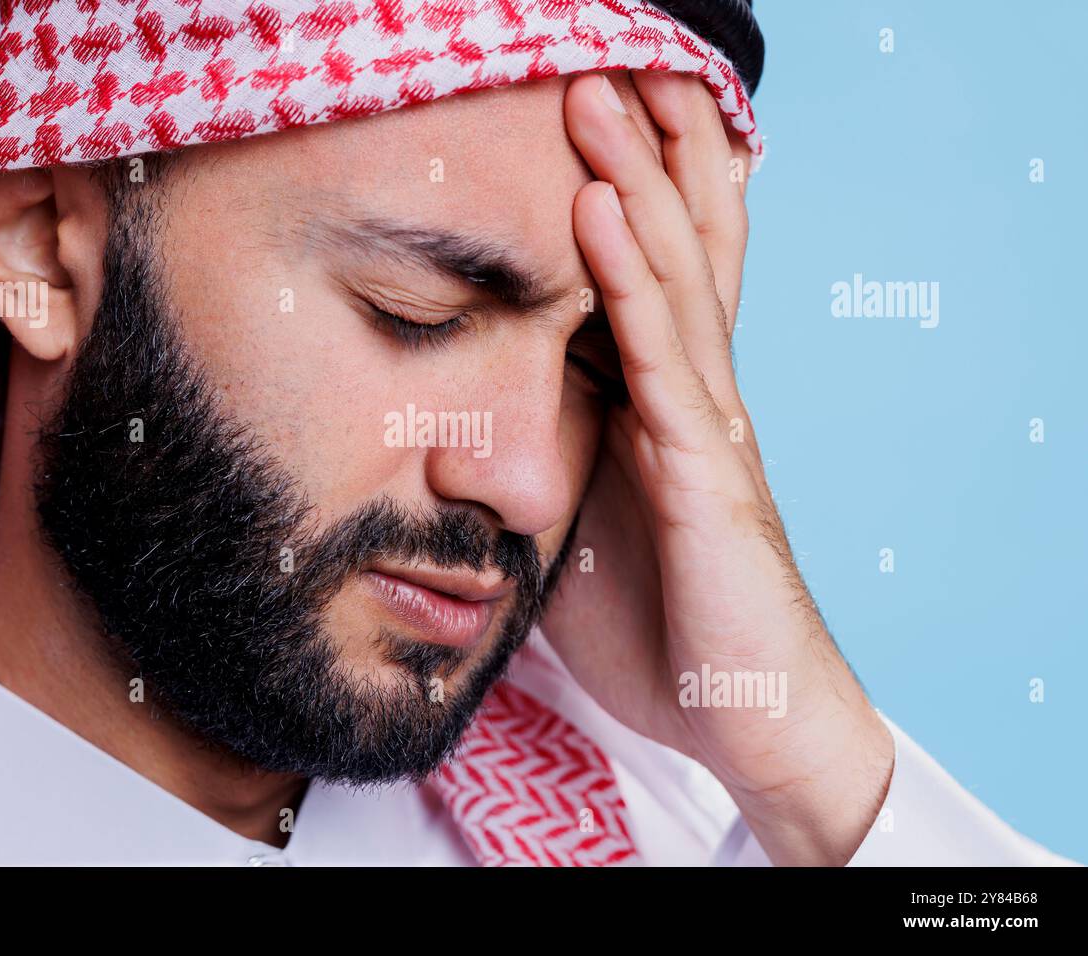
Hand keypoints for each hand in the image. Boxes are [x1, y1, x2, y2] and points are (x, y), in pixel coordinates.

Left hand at [542, 71, 894, 865]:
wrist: (744, 712)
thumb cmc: (664, 628)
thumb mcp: (574, 539)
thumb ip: (530, 483)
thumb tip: (454, 450)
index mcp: (663, 406)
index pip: (651, 275)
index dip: (631, 192)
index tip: (595, 121)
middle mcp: (693, 393)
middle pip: (670, 247)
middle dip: (641, 153)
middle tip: (603, 64)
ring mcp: (706, 421)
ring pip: (667, 275)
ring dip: (630, 179)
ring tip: (599, 93)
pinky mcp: (704, 466)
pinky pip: (660, 354)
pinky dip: (627, 278)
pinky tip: (596, 212)